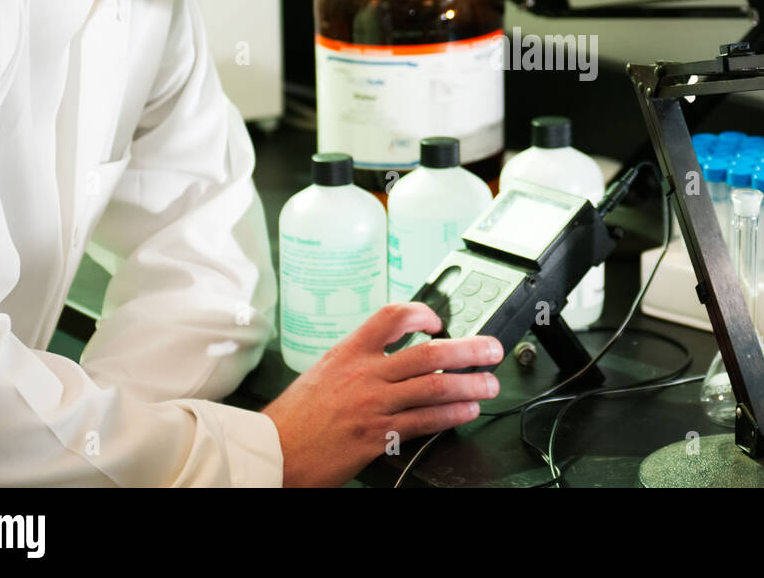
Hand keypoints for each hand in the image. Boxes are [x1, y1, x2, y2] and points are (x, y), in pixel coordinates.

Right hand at [262, 302, 503, 486]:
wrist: (272, 450)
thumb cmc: (295, 415)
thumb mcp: (325, 371)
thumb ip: (360, 360)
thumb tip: (396, 356)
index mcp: (350, 351)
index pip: (392, 316)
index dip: (422, 313)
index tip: (438, 321)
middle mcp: (364, 373)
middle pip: (427, 352)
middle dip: (467, 349)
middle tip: (492, 349)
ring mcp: (372, 405)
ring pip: (433, 386)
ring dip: (469, 383)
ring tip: (490, 383)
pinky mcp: (377, 436)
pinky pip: (423, 421)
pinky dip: (451, 415)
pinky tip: (467, 410)